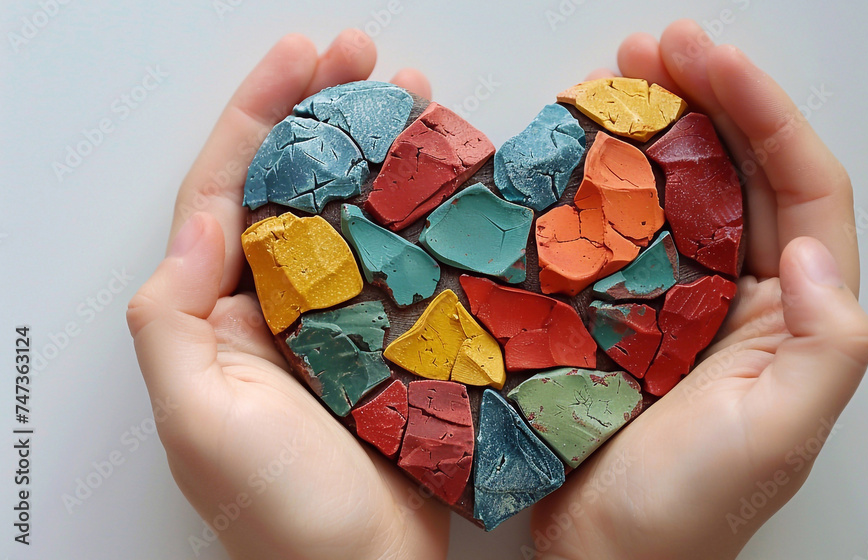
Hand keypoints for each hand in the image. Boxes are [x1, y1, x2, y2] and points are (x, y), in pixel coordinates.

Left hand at [126, 31, 443, 559]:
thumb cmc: (282, 517)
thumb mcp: (198, 423)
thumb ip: (173, 319)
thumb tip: (201, 220)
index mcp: (219, 318)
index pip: (227, 193)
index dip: (257, 117)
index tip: (298, 59)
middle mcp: (277, 310)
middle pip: (295, 188)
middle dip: (324, 115)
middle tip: (365, 56)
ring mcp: (340, 324)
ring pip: (354, 217)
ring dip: (379, 154)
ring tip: (415, 100)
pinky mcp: (394, 344)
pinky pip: (404, 265)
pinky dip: (421, 218)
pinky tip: (446, 184)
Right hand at [531, 20, 867, 559]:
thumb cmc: (688, 516)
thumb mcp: (779, 438)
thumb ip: (826, 346)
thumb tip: (810, 249)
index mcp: (797, 319)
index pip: (803, 188)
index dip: (764, 112)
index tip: (711, 60)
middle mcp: (747, 299)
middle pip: (742, 171)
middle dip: (709, 98)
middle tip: (657, 47)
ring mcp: (682, 303)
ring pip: (683, 193)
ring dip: (656, 129)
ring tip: (619, 79)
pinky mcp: (626, 314)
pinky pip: (625, 234)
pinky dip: (607, 186)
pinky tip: (581, 155)